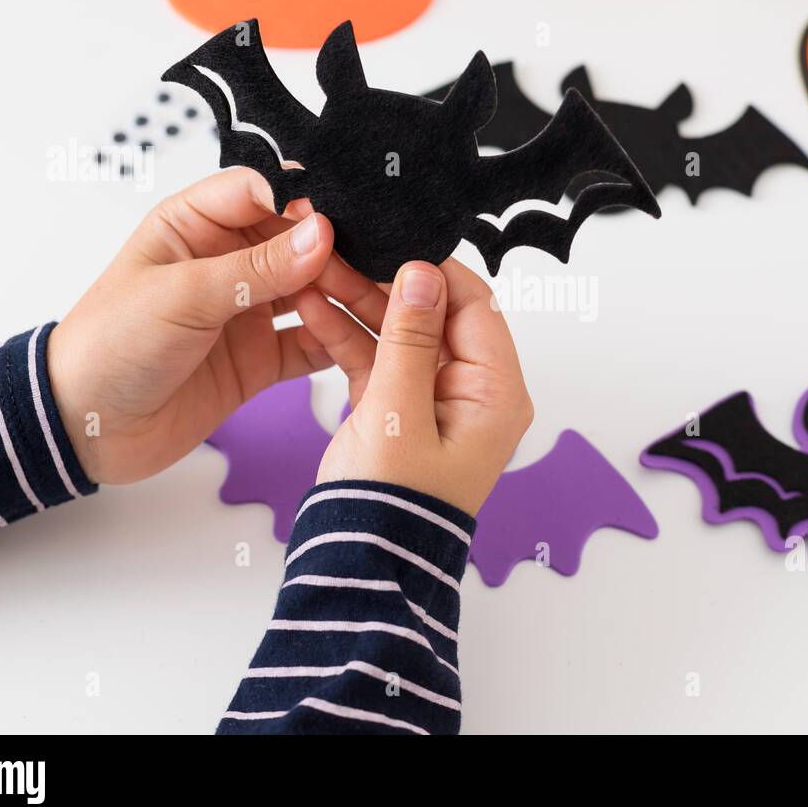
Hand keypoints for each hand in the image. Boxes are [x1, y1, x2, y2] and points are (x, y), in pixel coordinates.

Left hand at [48, 167, 372, 483]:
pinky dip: (338, 340)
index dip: (304, 199)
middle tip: (375, 262)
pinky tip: (365, 339)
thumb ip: (256, 268)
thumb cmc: (109, 347)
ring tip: (380, 298)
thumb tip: (322, 233)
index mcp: (195, 226)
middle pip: (298, 241)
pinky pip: (312, 342)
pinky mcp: (261, 358)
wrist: (84, 429)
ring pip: (313, 290)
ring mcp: (248, 311)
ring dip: (344, 294)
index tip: (343, 216)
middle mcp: (228, 262)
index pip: (262, 192)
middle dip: (337, 250)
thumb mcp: (182, 297)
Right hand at [295, 258, 532, 515]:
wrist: (361, 568)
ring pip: (399, 333)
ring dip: (358, 303)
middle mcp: (472, 392)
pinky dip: (347, 336)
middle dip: (385, 281)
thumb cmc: (392, 506)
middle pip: (434, 314)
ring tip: (315, 268)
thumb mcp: (400, 413)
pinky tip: (311, 307)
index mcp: (496, 393)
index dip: (434, 269)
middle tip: (342, 247)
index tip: (394, 237)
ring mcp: (433, 400)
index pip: (475, 306)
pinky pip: (377, 360)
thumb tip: (424, 274)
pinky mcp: (397, 410)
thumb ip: (411, 339)